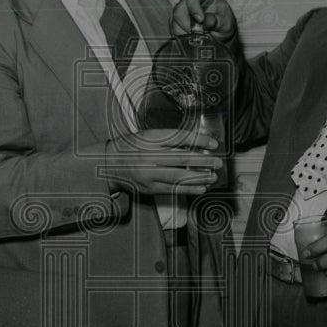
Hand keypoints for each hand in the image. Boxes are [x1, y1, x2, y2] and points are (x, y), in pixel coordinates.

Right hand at [102, 128, 221, 195]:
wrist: (108, 164)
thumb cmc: (130, 147)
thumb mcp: (146, 136)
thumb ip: (167, 139)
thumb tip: (194, 143)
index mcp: (149, 139)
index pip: (179, 138)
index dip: (198, 140)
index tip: (213, 143)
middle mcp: (149, 156)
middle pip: (181, 158)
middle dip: (203, 161)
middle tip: (218, 162)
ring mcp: (148, 173)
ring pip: (178, 176)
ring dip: (198, 177)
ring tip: (213, 176)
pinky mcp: (149, 187)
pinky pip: (172, 189)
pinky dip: (188, 189)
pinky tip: (201, 188)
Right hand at [171, 0, 237, 42]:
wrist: (221, 32)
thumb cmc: (224, 21)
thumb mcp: (226, 21)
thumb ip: (218, 21)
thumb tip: (206, 22)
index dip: (194, 7)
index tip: (201, 20)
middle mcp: (190, 2)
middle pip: (179, 10)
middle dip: (188, 24)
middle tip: (199, 32)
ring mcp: (183, 13)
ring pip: (176, 23)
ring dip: (186, 32)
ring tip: (200, 36)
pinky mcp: (179, 25)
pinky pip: (176, 32)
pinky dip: (185, 37)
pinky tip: (194, 38)